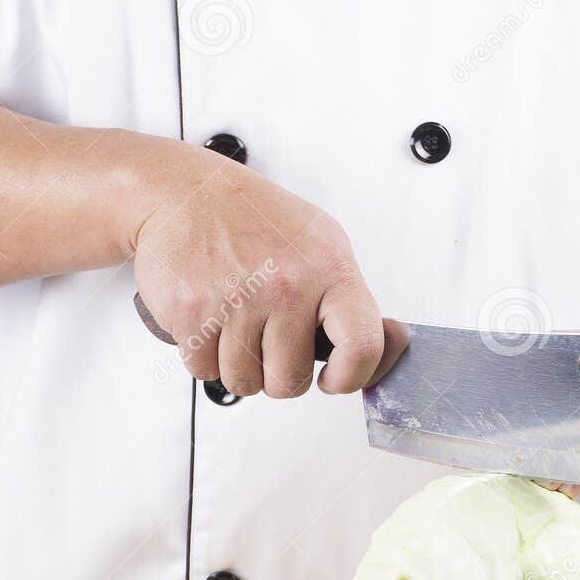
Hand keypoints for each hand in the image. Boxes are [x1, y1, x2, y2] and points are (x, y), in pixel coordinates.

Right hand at [131, 146, 384, 397]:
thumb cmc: (258, 220)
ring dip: (241, 368)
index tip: (334, 379)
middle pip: (290, 382)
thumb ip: (352, 302)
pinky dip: (206, 357)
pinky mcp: (192, 313)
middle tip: (272, 344)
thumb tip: (391, 347)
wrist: (188, 194)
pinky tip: (214, 322)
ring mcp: (237, 301)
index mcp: (328, 269)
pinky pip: (205, 370)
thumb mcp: (322, 245)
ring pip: (245, 384)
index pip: (361, 346)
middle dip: (280, 376)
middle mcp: (286, 286)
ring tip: (240, 328)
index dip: (350, 378)